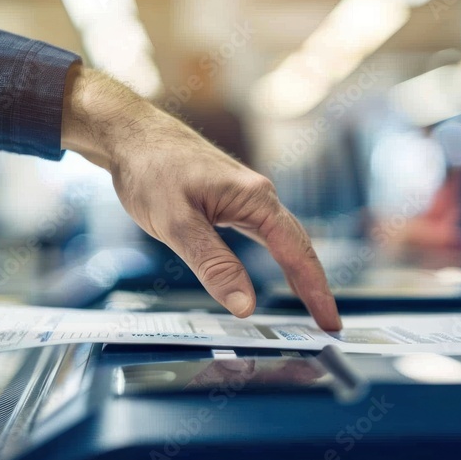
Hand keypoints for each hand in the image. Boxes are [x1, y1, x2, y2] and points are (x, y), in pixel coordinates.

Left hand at [60, 66, 340, 329]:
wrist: (130, 134)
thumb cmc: (150, 170)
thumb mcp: (177, 224)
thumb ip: (214, 265)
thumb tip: (246, 306)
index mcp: (255, 199)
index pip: (297, 253)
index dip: (316, 291)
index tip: (330, 323)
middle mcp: (259, 195)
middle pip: (299, 246)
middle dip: (316, 287)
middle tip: (329, 324)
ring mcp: (246, 196)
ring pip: (284, 240)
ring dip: (300, 272)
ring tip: (313, 305)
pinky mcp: (231, 198)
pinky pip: (266, 233)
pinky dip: (280, 257)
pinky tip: (280, 269)